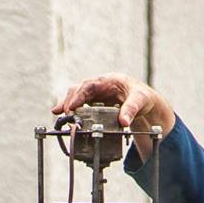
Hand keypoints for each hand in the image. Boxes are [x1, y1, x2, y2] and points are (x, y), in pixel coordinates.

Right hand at [50, 73, 175, 154]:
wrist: (145, 101)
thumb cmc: (143, 98)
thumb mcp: (141, 101)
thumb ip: (131, 110)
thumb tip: (123, 122)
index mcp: (110, 80)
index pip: (91, 86)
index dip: (79, 96)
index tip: (71, 107)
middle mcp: (100, 84)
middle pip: (80, 88)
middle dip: (69, 100)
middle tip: (64, 114)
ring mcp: (96, 92)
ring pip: (76, 94)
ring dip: (66, 103)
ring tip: (58, 114)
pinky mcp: (94, 100)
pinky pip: (79, 102)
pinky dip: (69, 107)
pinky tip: (59, 113)